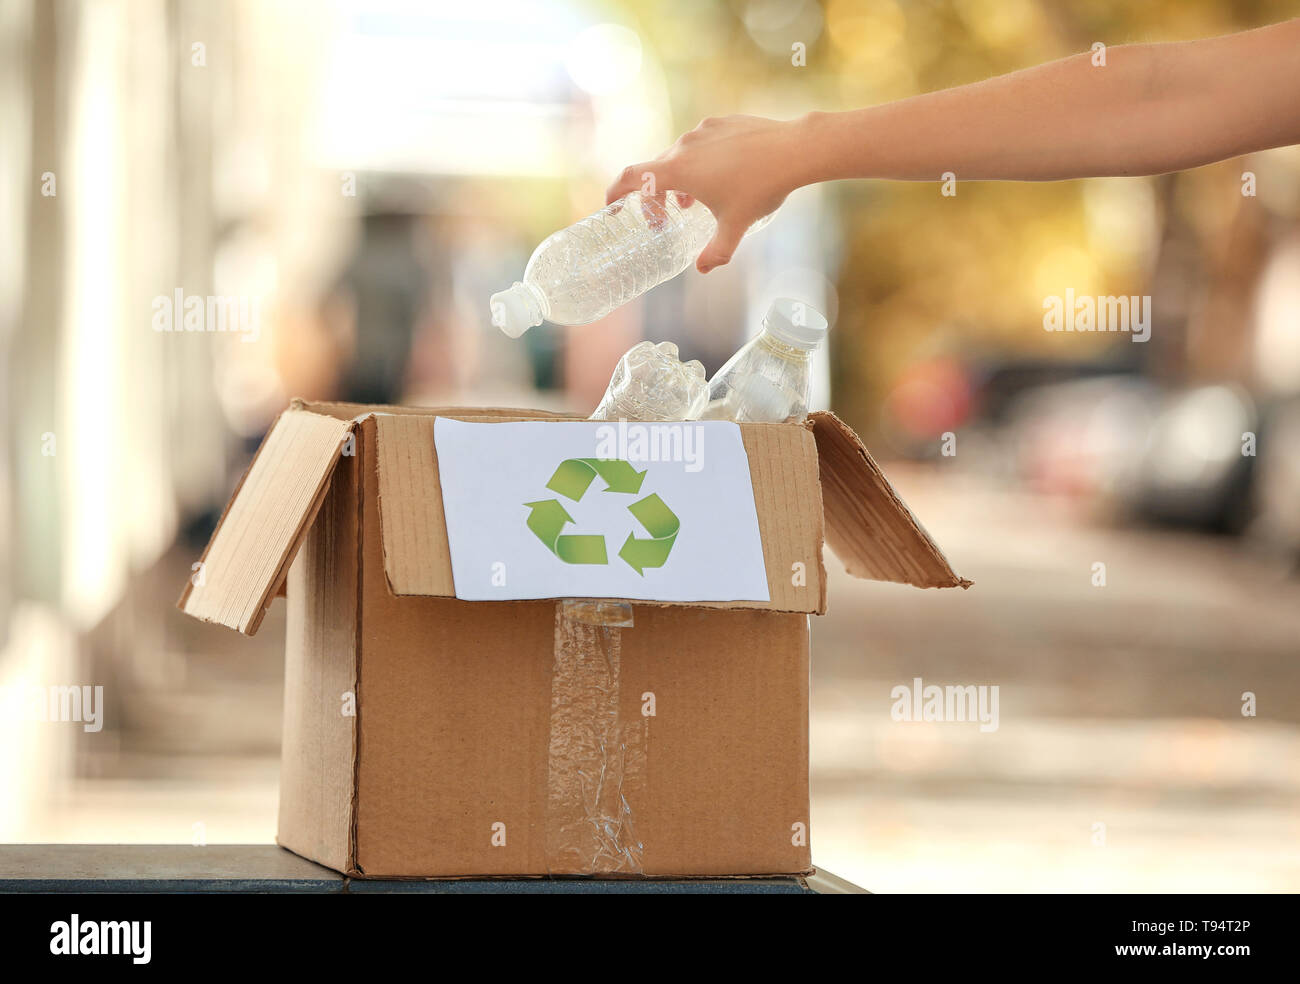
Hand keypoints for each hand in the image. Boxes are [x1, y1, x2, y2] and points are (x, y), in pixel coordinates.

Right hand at [605, 115, 807, 272]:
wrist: (792, 150)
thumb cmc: (760, 188)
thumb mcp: (736, 227)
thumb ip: (717, 252)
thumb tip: (703, 269)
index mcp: (678, 171)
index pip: (631, 178)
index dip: (615, 192)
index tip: (612, 207)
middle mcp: (684, 146)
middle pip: (654, 172)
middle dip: (654, 198)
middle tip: (664, 221)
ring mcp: (702, 131)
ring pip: (678, 157)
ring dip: (678, 181)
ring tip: (694, 203)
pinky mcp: (721, 123)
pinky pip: (699, 143)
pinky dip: (699, 162)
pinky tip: (721, 176)